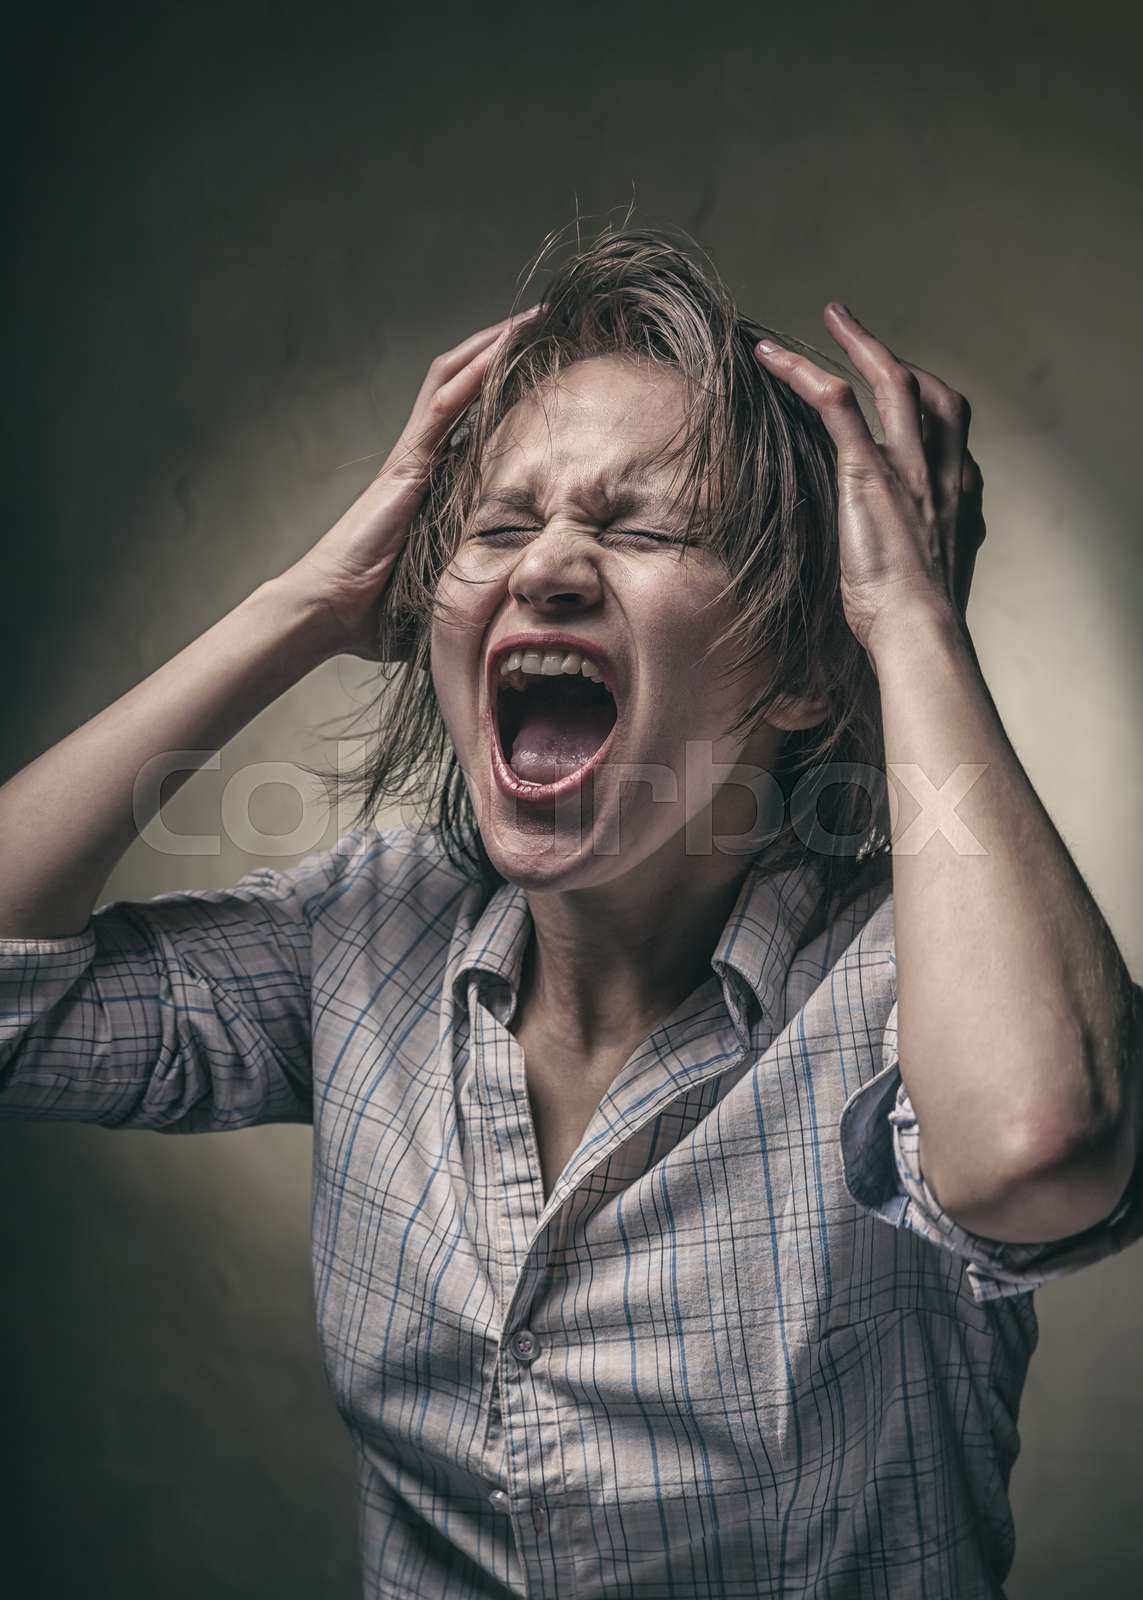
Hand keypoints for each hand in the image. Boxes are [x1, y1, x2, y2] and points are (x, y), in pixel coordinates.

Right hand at [284, 306, 540, 659]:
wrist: (329, 612)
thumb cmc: (375, 612)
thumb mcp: (437, 585)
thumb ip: (466, 577)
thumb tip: (509, 600)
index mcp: (427, 484)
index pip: (466, 419)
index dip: (497, 387)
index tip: (538, 367)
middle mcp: (418, 461)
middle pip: (459, 384)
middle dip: (499, 349)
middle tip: (542, 320)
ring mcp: (411, 458)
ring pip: (452, 381)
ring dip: (491, 345)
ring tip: (530, 317)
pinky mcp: (406, 467)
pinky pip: (444, 407)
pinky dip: (474, 372)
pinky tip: (503, 345)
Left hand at [755, 304, 985, 657]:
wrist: (918, 631)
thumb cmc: (910, 622)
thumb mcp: (918, 581)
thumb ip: (907, 553)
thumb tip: (878, 558)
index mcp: (955, 496)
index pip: (947, 431)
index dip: (922, 404)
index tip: (895, 393)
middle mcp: (940, 472)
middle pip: (933, 392)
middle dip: (895, 357)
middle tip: (859, 333)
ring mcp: (908, 467)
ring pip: (891, 381)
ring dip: (859, 342)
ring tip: (832, 316)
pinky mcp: (868, 472)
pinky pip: (837, 403)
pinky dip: (804, 373)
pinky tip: (773, 358)